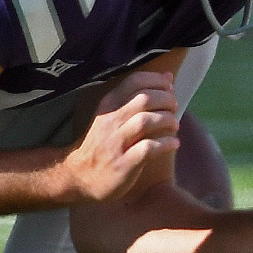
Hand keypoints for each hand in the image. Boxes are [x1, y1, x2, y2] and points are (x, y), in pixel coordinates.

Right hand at [63, 71, 179, 202]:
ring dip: (167, 120)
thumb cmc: (103, 143)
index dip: (158, 80)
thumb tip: (169, 76)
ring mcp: (115, 143)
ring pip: (145, 121)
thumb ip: (139, 97)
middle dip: (166, 100)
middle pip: (144, 99)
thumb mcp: (113, 115)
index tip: (170, 87)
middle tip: (174, 107)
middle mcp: (110, 121)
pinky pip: (148, 148)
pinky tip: (174, 144)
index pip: (135, 81)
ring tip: (174, 125)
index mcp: (108, 105)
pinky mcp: (123, 164)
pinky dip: (166, 144)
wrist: (78, 176)